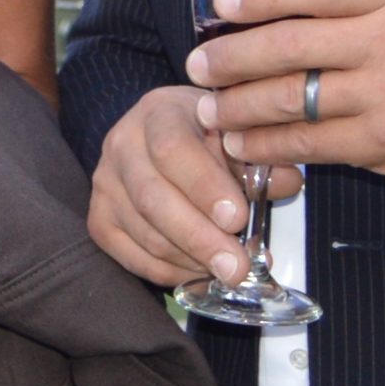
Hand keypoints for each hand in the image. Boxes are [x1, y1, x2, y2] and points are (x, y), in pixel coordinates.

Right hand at [88, 84, 283, 289]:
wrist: (164, 137)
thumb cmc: (210, 138)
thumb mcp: (238, 134)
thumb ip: (260, 158)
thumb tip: (284, 182)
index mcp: (159, 113)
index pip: (171, 148)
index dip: (203, 186)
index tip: (236, 218)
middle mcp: (121, 144)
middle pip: (151, 197)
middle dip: (198, 238)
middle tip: (236, 267)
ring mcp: (105, 183)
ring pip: (142, 230)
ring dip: (188, 259)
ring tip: (227, 272)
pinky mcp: (99, 218)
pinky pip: (129, 255)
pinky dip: (167, 271)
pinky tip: (199, 272)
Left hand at [186, 0, 384, 193]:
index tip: (221, 4)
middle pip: (287, 46)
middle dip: (230, 58)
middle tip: (198, 65)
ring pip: (289, 99)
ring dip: (236, 106)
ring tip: (209, 109)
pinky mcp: (382, 142)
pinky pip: (308, 144)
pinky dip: (266, 145)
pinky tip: (242, 143)